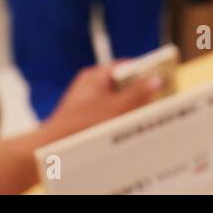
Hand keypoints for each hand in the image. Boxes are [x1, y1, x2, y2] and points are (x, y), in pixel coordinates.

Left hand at [39, 64, 159, 144]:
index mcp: (95, 75)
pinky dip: (117, 115)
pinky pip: (105, 110)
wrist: (52, 147)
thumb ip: (139, 92)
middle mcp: (88, 84)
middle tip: (156, 96)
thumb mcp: (118, 107)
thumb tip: (157, 80)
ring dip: (128, 105)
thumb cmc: (83, 124)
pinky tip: (124, 126)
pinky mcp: (81, 115)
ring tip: (142, 113)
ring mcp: (84, 100)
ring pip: (114, 98)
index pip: (125, 65)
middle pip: (121, 82)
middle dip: (138, 90)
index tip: (159, 75)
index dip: (143, 69)